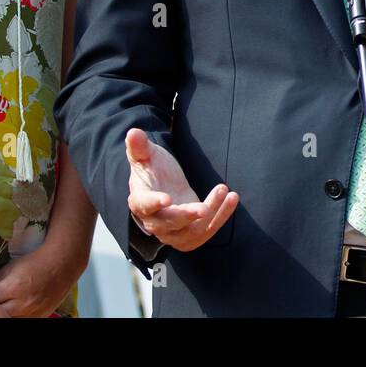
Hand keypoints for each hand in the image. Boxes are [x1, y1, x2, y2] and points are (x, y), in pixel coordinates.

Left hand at [0, 244, 81, 317]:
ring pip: (6, 320)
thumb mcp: (9, 269)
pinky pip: (19, 322)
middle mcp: (22, 304)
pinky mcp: (38, 319)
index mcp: (12, 288)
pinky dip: (11, 318)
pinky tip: (8, 313)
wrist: (60, 266)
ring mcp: (31, 314)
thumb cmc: (33, 264)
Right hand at [125, 128, 238, 251]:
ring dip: (212, 214)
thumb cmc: (153, 169)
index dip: (154, 203)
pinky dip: (222, 216)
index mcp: (140, 201)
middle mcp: (155, 222)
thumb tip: (133, 132)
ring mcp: (173, 232)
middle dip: (187, 215)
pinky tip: (232, 198)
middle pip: (170, 223)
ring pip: (192, 231)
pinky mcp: (191, 234)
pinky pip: (208, 230)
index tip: (167, 199)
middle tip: (205, 208)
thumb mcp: (147, 155)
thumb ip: (139, 146)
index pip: (145, 205)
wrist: (164, 186)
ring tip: (225, 192)